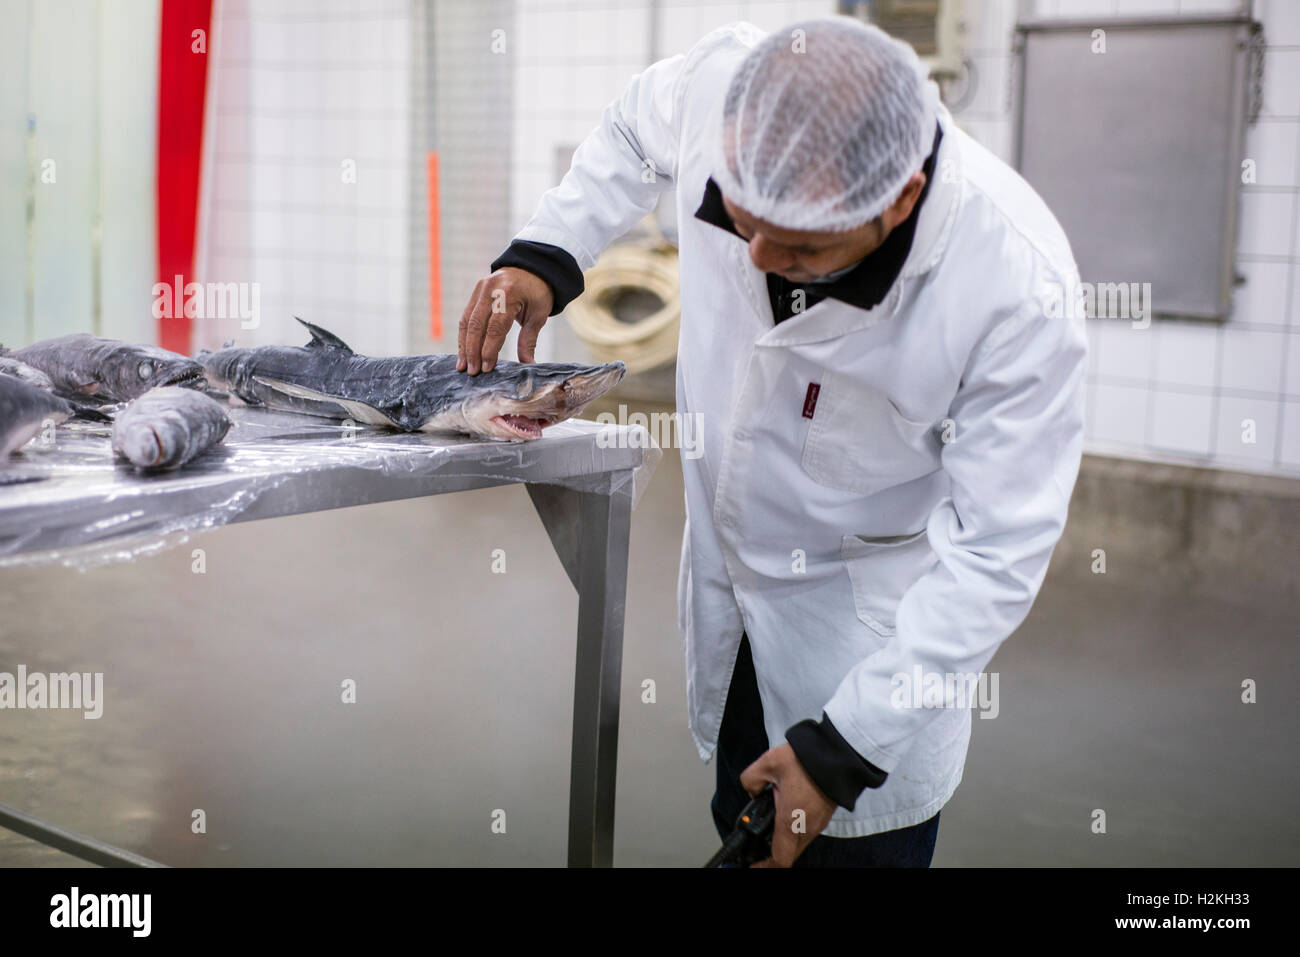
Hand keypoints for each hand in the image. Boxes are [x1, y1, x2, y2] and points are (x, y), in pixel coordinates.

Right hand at [457, 267, 553, 373]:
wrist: (532, 267)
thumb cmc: (538, 292)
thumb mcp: (539, 314)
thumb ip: (529, 340)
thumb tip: (528, 366)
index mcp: (509, 294)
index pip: (495, 327)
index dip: (489, 349)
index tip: (486, 368)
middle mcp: (491, 290)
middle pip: (476, 325)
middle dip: (473, 351)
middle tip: (472, 372)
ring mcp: (480, 289)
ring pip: (467, 321)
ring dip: (464, 345)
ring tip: (463, 366)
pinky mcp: (476, 292)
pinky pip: (466, 316)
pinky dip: (464, 335)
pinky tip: (464, 351)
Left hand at [739, 744, 836, 867]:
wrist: (836, 752)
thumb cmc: (806, 759)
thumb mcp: (767, 764)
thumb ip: (751, 781)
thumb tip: (753, 791)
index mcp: (791, 820)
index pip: (780, 858)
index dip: (764, 866)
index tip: (753, 865)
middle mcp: (807, 827)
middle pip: (790, 855)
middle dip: (773, 855)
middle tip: (758, 847)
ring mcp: (819, 822)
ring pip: (799, 844)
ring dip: (785, 841)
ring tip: (771, 826)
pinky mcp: (825, 815)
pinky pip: (808, 832)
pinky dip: (796, 830)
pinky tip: (787, 813)